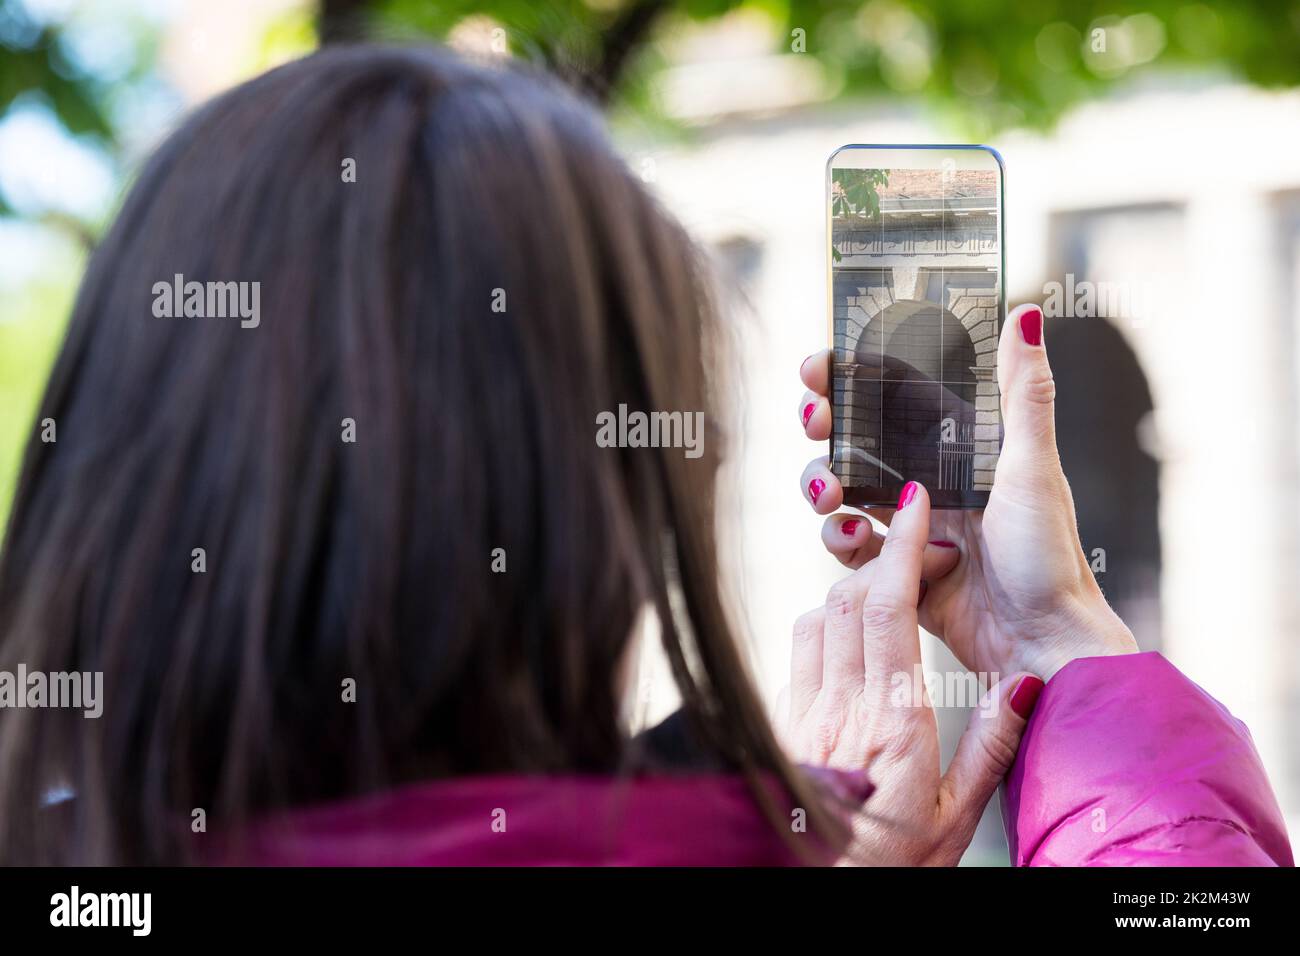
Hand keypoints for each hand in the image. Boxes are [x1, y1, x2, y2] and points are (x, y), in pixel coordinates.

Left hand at [776, 480, 1043, 864]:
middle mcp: (836, 708)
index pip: (887, 608)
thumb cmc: (888, 864)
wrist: (815, 896)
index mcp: (889, 723)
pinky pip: (799, 653)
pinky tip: (854, 646)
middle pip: (847, 597)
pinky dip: (827, 629)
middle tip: (922, 551)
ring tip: (891, 596)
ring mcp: (800, 714)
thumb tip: (1027, 685)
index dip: (900, 547)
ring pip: (816, 618)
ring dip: (851, 593)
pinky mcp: (780, 723)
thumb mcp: (955, 816)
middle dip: (882, 560)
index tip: (915, 504)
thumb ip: (990, 747)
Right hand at [797, 303, 1137, 680]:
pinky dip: (844, 542)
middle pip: (856, 440)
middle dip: (825, 429)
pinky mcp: (894, 573)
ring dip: (823, 486)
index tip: (818, 368)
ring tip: (829, 496)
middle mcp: (931, 481)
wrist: (1041, 645)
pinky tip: (860, 544)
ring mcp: (908, 527)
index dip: (851, 378)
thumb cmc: (1049, 557)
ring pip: (842, 492)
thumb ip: (1023, 393)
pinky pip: (850, 549)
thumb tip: (1025, 314)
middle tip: (814, 424)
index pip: (894, 397)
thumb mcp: (1033, 468)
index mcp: (962, 448)